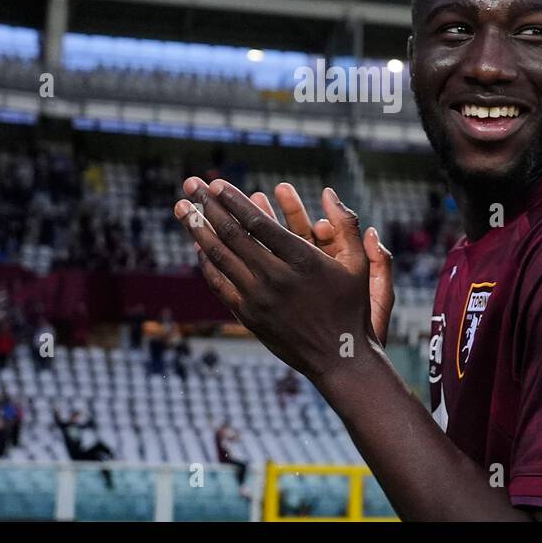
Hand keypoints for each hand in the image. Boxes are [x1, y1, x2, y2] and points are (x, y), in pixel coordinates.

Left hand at [174, 177, 380, 382]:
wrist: (339, 358)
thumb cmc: (351, 307)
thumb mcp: (359, 264)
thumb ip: (346, 224)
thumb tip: (328, 191)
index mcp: (302, 261)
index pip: (258, 223)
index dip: (234, 201)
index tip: (217, 184)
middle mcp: (276, 279)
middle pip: (232, 235)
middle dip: (208, 206)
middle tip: (190, 184)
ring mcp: (259, 300)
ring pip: (220, 258)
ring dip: (198, 230)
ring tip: (182, 209)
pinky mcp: (249, 317)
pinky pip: (220, 284)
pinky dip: (206, 263)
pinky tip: (198, 246)